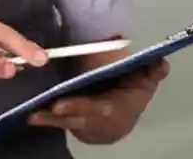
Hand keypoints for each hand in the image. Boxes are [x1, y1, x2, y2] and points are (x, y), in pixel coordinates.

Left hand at [28, 59, 169, 143]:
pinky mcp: (79, 130)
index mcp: (122, 111)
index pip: (101, 112)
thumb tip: (160, 61)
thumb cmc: (131, 87)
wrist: (126, 107)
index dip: (81, 109)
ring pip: (70, 126)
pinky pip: (63, 126)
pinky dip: (49, 122)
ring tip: (32, 114)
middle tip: (41, 110)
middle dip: (62, 117)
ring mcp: (91, 131)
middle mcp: (106, 126)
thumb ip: (152, 69)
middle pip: (81, 122)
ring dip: (51, 121)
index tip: (60, 104)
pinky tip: (33, 116)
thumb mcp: (145, 77)